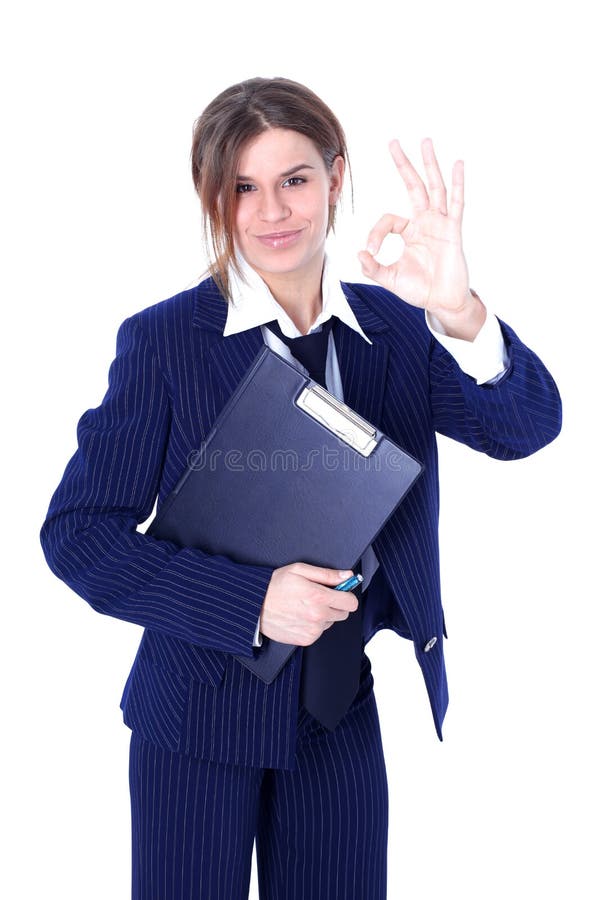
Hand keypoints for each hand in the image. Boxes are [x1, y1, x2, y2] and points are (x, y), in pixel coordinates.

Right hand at [259, 563, 358, 645]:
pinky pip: (319, 632)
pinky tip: (300, 615)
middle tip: (319, 597)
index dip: (346, 594)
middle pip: (343, 613)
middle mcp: (317, 616)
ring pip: (330, 622)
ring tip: (305, 606)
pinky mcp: (305, 639)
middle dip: (335, 604)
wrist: (255, 606)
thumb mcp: (300, 570)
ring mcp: (312, 630)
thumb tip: (347, 576)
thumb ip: (327, 574)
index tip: (339, 591)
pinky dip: (313, 625)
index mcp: (318, 597)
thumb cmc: (274, 586)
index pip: (350, 602)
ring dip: (323, 615)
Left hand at [358, 138, 485, 339]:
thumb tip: (360, 254)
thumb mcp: (390, 279)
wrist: (442, 302)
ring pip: (434, 188)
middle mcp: (425, 222)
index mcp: (409, 231)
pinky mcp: (453, 231)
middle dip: (404, 165)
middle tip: (393, 142)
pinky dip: (457, 184)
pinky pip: (456, 204)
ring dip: (429, 165)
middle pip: (413, 186)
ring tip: (425, 141)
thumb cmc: (419, 290)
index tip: (371, 252)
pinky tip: (457, 164)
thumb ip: (373, 269)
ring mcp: (440, 224)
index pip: (388, 220)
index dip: (376, 233)